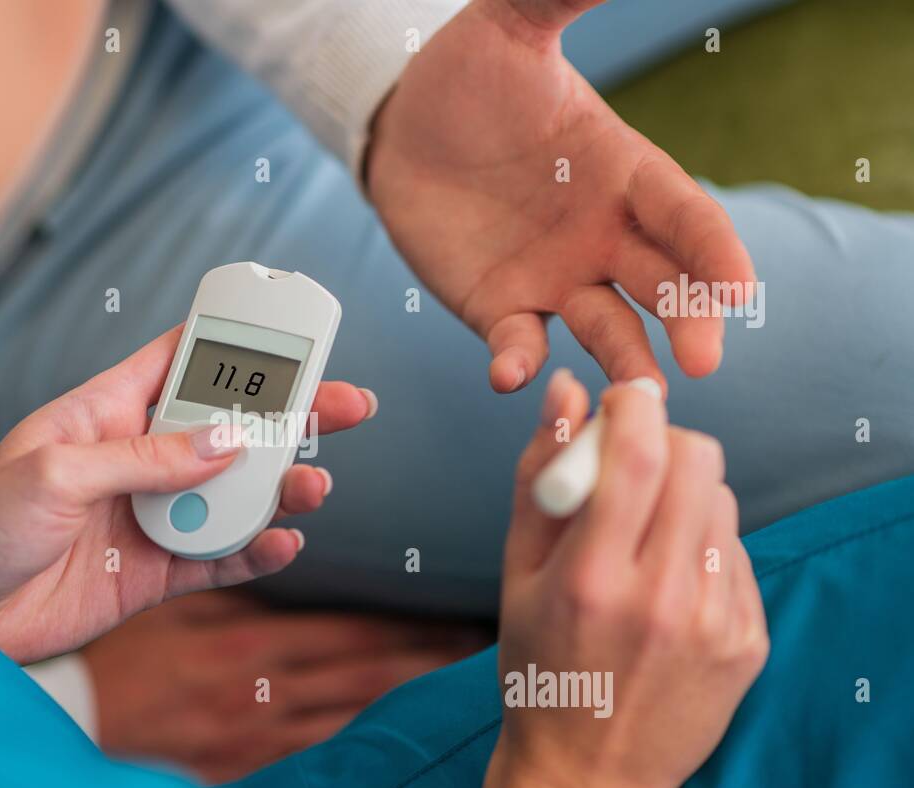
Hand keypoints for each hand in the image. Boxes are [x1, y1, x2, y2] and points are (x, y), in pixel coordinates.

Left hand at [0, 326, 375, 663]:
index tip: (291, 329)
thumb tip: (229, 441)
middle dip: (288, 416)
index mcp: (105, 413)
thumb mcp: (56, 474)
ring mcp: (151, 516)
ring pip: (234, 494)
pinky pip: (218, 558)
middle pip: (228, 428)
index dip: (234, 342)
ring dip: (279, 489)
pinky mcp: (154, 573)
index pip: (180, 361)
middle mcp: (137, 459)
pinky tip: (281, 542)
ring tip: (314, 487)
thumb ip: (145, 459)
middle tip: (349, 406)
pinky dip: (254, 551)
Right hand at [81, 589, 487, 783]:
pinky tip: (377, 721)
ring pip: (348, 714)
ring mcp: (257, 733)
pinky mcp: (242, 760)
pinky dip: (351, 731)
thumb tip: (284, 545)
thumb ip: (235, 573)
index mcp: (253, 645)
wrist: (75, 719)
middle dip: (421, 661)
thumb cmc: (121, 654)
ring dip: (399, 697)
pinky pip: (312, 745)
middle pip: (365, 678)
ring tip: (445, 682)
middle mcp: (265, 693)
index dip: (407, 630)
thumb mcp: (179, 601)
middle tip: (471, 648)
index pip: (353, 637)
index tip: (450, 621)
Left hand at [366, 0, 756, 392]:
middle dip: (688, 320)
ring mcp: (555, 278)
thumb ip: (562, 0)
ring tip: (634, 396)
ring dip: (625, 363)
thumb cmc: (470, 72)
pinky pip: (520, 343)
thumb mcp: (514, 25)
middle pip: (663, 284)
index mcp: (625, 172)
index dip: (713, 251)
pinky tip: (513, 372)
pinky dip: (520, 361)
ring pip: (608, 331)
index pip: (686, 215)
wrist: (402, 122)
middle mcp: (603, 236)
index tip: (738, 289)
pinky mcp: (501, 308)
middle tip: (704, 358)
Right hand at [468, 370, 767, 787]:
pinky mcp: (748, 642)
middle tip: (633, 465)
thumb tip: (564, 393)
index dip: (634, 406)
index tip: (623, 399)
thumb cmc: (540, 669)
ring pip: (721, 501)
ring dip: (684, 496)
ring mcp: (714, 624)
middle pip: (698, 461)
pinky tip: (668, 586)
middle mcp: (661, 599)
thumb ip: (538, 476)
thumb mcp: (516, 573)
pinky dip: (703, 548)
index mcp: (592, 580)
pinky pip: (737, 553)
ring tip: (645, 541)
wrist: (586, 771)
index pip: (639, 454)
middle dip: (664, 441)